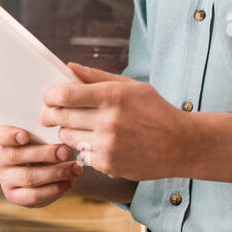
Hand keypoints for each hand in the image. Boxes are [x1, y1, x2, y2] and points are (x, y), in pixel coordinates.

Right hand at [0, 123, 81, 207]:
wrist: (47, 166)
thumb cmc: (43, 142)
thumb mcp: (40, 132)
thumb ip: (43, 129)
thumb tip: (61, 125)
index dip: (8, 135)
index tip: (25, 136)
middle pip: (15, 156)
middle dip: (44, 154)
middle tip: (65, 151)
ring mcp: (5, 179)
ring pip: (28, 177)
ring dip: (55, 173)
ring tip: (75, 168)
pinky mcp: (15, 196)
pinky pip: (34, 195)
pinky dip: (54, 189)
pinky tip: (68, 181)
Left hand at [41, 63, 191, 181]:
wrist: (181, 145)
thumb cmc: (156, 110)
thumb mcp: (131, 86)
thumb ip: (97, 77)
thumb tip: (69, 67)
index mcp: (112, 97)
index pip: (63, 95)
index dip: (50, 96)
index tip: (50, 97)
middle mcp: (108, 122)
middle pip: (59, 117)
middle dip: (51, 114)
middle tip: (52, 114)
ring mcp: (107, 145)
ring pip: (67, 137)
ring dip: (67, 131)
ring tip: (80, 126)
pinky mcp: (108, 164)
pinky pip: (81, 154)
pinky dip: (85, 148)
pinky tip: (98, 142)